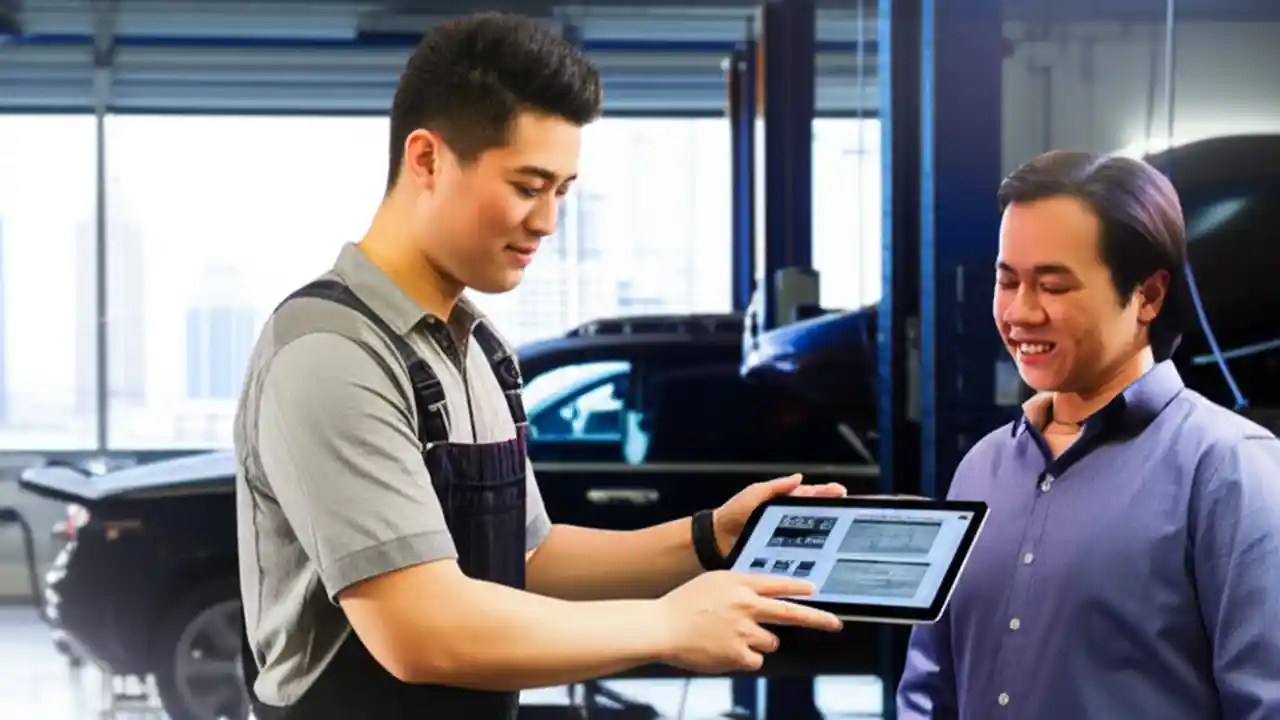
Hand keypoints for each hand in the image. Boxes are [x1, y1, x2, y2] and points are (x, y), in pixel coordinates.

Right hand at [654, 571, 842, 673]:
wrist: (661, 628)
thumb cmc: (684, 604)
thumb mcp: (713, 582)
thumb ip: (741, 586)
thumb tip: (766, 596)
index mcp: (739, 583)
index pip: (778, 584)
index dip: (799, 587)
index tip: (814, 590)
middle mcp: (746, 606)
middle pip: (791, 613)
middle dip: (818, 619)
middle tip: (835, 623)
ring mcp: (744, 632)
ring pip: (770, 641)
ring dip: (759, 641)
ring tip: (730, 636)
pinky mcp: (739, 655)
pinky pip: (756, 659)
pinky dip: (745, 658)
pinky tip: (724, 650)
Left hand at [712, 474, 846, 556]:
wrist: (718, 538)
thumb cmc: (734, 512)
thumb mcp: (755, 494)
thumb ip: (776, 486)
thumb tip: (799, 478)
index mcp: (783, 500)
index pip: (809, 494)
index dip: (825, 493)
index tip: (840, 491)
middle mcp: (788, 517)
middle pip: (815, 512)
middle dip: (832, 509)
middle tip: (846, 507)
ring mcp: (786, 535)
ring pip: (811, 531)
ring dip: (826, 530)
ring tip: (841, 528)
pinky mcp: (782, 551)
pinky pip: (800, 550)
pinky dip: (812, 550)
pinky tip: (823, 551)